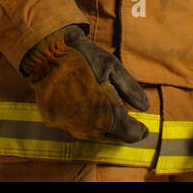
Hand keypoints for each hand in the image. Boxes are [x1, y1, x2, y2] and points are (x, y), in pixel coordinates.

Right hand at [21, 25, 149, 142]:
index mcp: (107, 115)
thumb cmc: (83, 58)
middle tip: (130, 126)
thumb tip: (145, 107)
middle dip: (123, 132)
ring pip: (94, 135)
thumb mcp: (112, 67)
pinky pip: (77, 128)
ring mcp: (71, 126)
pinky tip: (90, 114)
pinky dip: (87, 124)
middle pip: (112, 137)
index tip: (144, 129)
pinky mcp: (57, 121)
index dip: (139, 132)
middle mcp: (90, 127)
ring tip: (112, 121)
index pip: (130, 133)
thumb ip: (130, 89)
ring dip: (105, 130)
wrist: (47, 55)